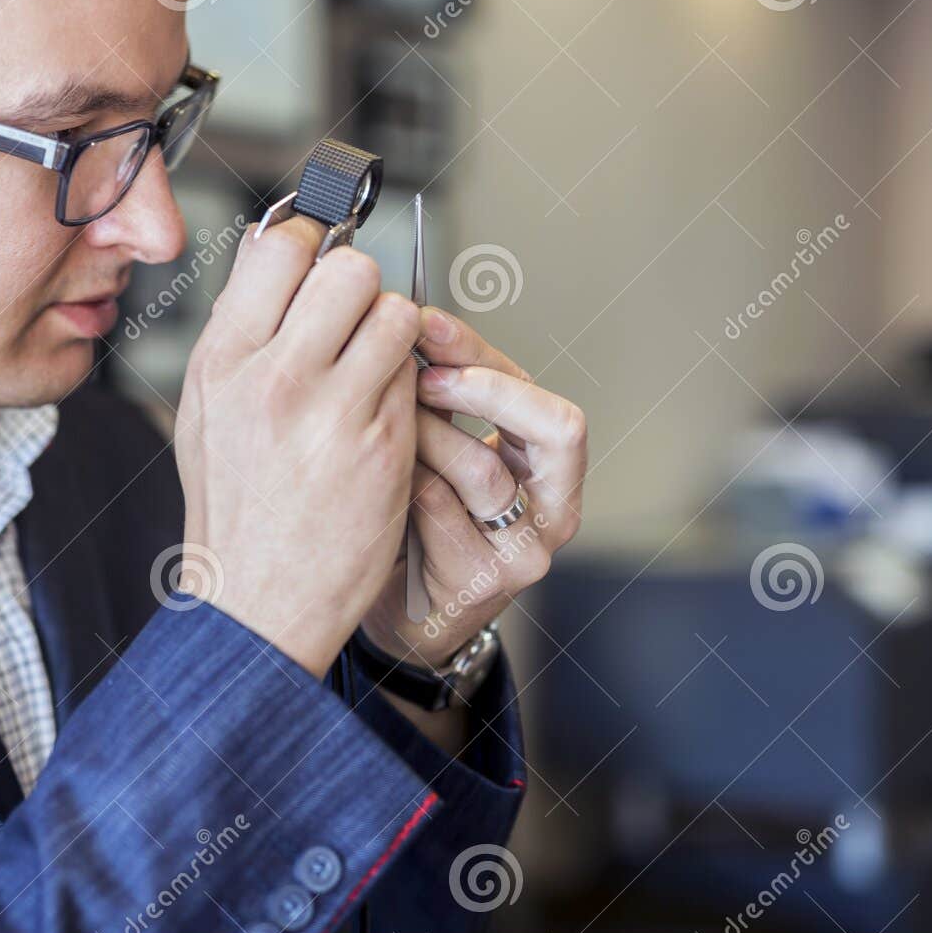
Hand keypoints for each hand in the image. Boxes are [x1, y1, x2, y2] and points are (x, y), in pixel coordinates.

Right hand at [174, 217, 419, 675]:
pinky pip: (416, 375)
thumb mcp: (206, 408)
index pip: (281, 246)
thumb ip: (239, 325)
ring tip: (373, 367)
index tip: (321, 259)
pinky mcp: (385, 446)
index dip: (312, 243)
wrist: (260, 600)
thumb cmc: (234, 506)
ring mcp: (334, 412)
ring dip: (394, 332)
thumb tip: (265, 245)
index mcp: (224, 361)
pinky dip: (408, 384)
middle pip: (349, 269)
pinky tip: (383, 414)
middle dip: (361, 285)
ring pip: (396, 315)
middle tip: (354, 319)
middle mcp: (276, 378)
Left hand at [361, 306, 586, 669]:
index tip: (427, 328)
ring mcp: (524, 553)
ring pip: (482, 467)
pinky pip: (437, 507)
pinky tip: (373, 475)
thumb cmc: (422, 523)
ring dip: (425, 433)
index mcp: (553, 471)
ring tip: (385, 424)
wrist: (402, 611)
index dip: (487, 358)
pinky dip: (399, 479)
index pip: (550, 401)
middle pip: (557, 428)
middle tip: (421, 376)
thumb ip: (447, 393)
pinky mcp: (482, 581)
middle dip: (483, 389)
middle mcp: (555, 513)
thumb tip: (418, 320)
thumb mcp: (445, 447)